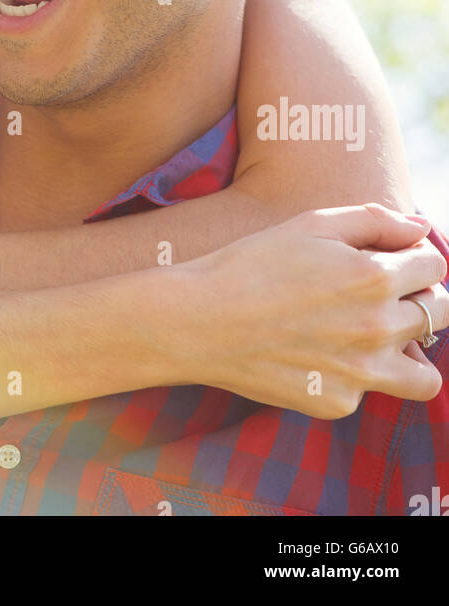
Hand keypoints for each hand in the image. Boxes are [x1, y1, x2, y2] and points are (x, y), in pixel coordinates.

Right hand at [177, 204, 447, 417]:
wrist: (199, 321)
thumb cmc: (252, 262)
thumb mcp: (311, 224)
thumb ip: (375, 221)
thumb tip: (420, 228)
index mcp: (373, 277)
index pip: (434, 265)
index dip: (415, 257)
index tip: (392, 258)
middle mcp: (377, 329)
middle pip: (439, 312)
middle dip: (421, 296)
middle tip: (382, 292)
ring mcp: (361, 373)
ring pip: (426, 374)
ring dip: (410, 351)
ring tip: (373, 335)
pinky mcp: (338, 404)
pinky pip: (369, 391)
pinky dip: (354, 374)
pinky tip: (316, 353)